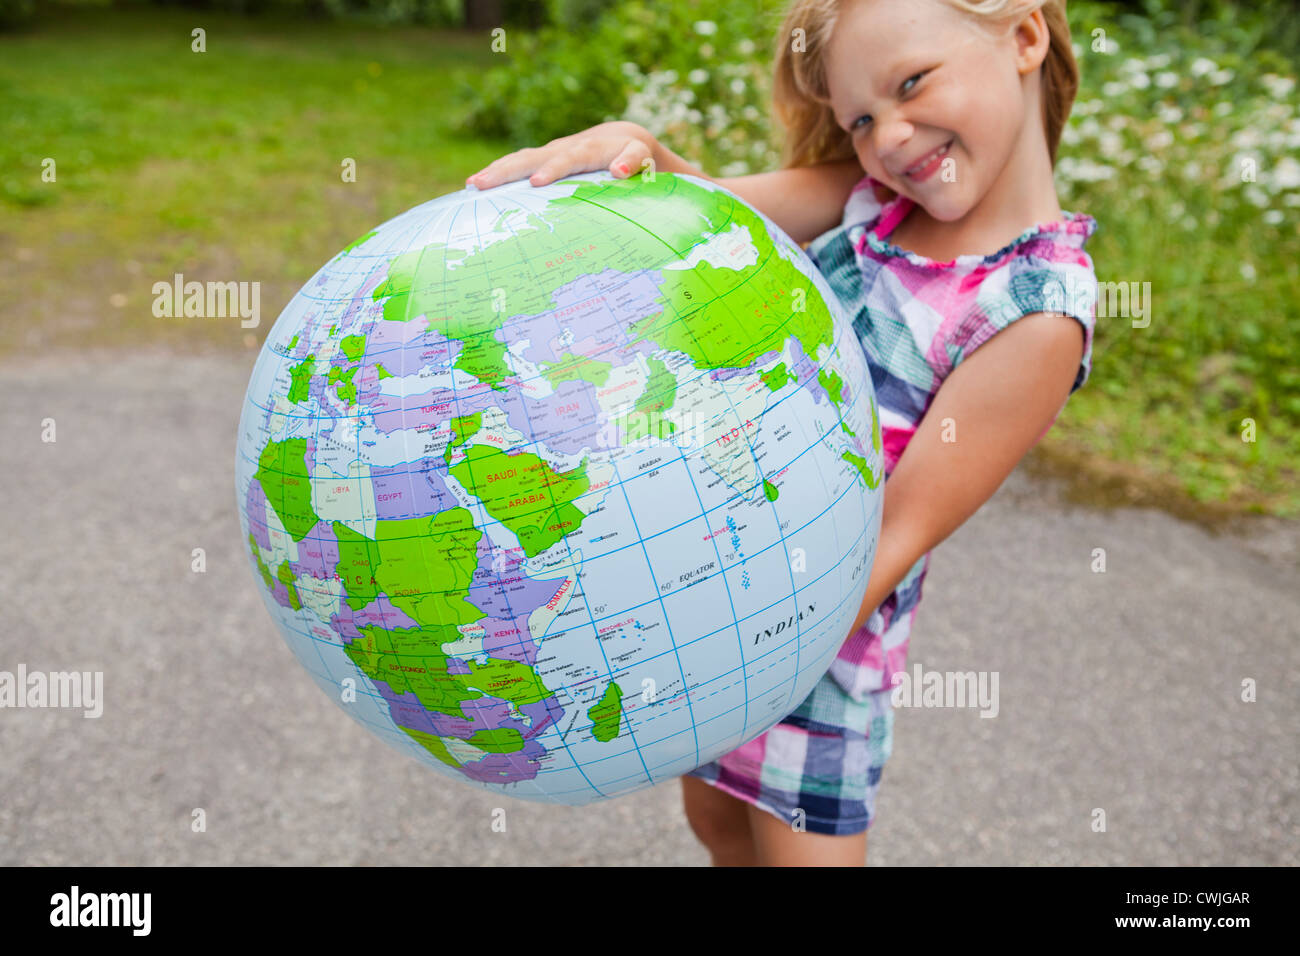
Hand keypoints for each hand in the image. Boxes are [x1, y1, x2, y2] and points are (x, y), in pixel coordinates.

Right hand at [465, 121, 660, 188]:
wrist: (622, 141)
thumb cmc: (634, 156)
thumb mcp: (642, 156)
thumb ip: (634, 161)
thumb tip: (620, 171)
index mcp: (588, 149)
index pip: (568, 158)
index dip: (553, 169)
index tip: (536, 183)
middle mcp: (563, 148)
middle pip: (532, 156)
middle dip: (507, 170)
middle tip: (482, 184)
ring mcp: (549, 154)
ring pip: (519, 159)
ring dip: (496, 171)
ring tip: (472, 184)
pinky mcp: (542, 161)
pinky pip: (518, 167)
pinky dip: (498, 175)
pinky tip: (475, 187)